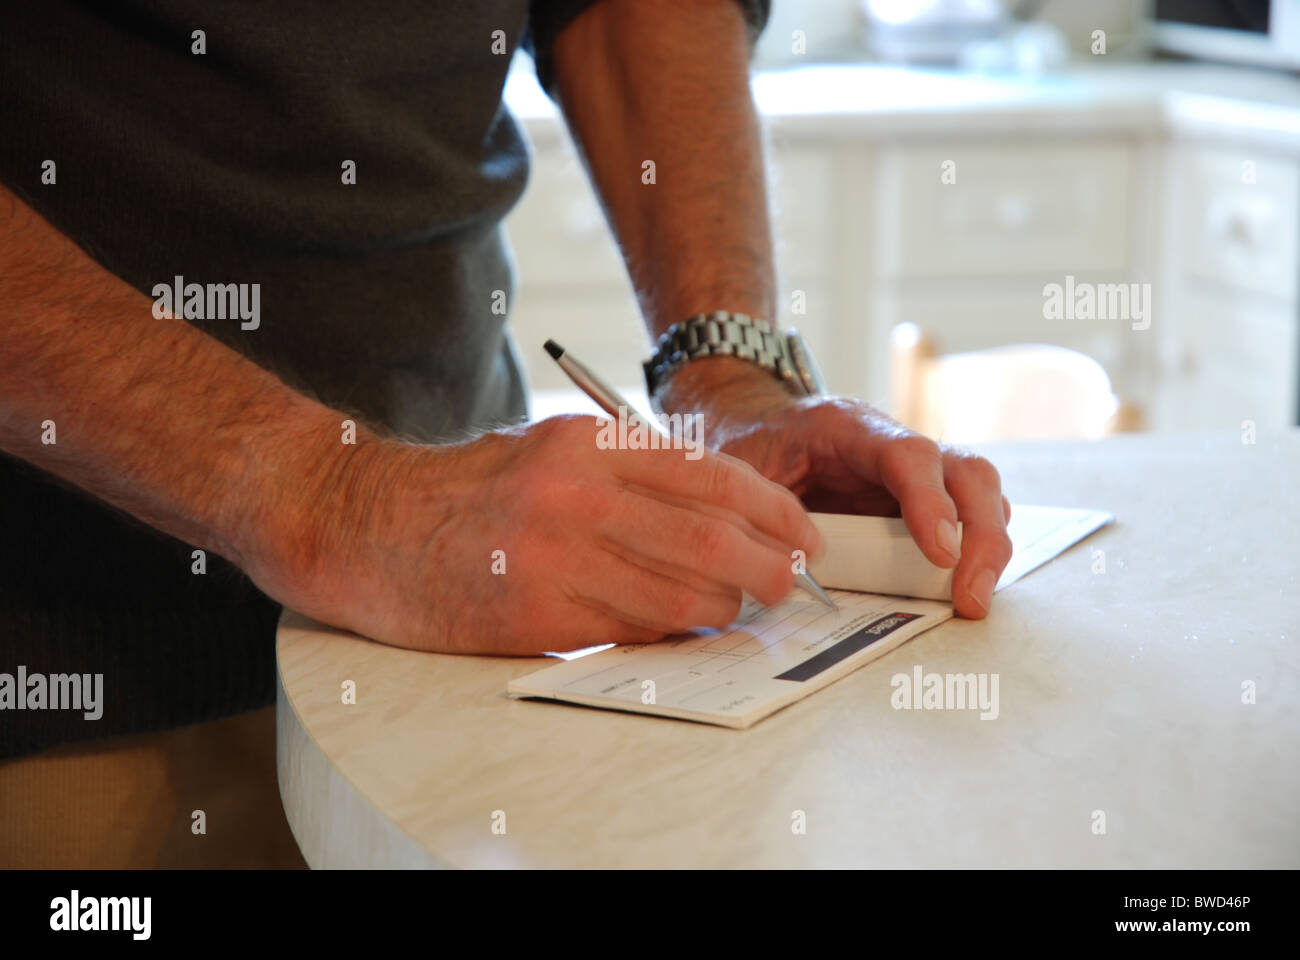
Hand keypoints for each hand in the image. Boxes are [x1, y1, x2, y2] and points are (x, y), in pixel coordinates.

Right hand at [248, 414, 823, 654]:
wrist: (362, 525)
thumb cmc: (464, 491)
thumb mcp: (547, 451)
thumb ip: (627, 475)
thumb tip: (716, 516)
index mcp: (586, 443)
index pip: (710, 474)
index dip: (772, 509)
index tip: (802, 534)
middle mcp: (576, 493)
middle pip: (709, 537)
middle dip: (770, 566)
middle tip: (793, 582)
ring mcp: (555, 555)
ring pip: (679, 594)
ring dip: (725, 609)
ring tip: (740, 609)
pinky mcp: (533, 613)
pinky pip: (630, 632)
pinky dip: (670, 635)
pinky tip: (682, 630)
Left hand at [657, 359, 1013, 619]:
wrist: (755, 426)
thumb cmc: (750, 447)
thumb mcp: (739, 470)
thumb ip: (761, 511)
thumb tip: (780, 569)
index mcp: (847, 428)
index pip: (908, 455)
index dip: (929, 501)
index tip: (940, 552)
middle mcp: (894, 443)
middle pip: (966, 472)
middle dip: (980, 534)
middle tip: (970, 596)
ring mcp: (915, 472)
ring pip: (979, 494)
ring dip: (987, 548)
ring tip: (972, 602)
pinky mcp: (921, 500)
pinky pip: (966, 519)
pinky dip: (975, 553)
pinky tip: (964, 590)